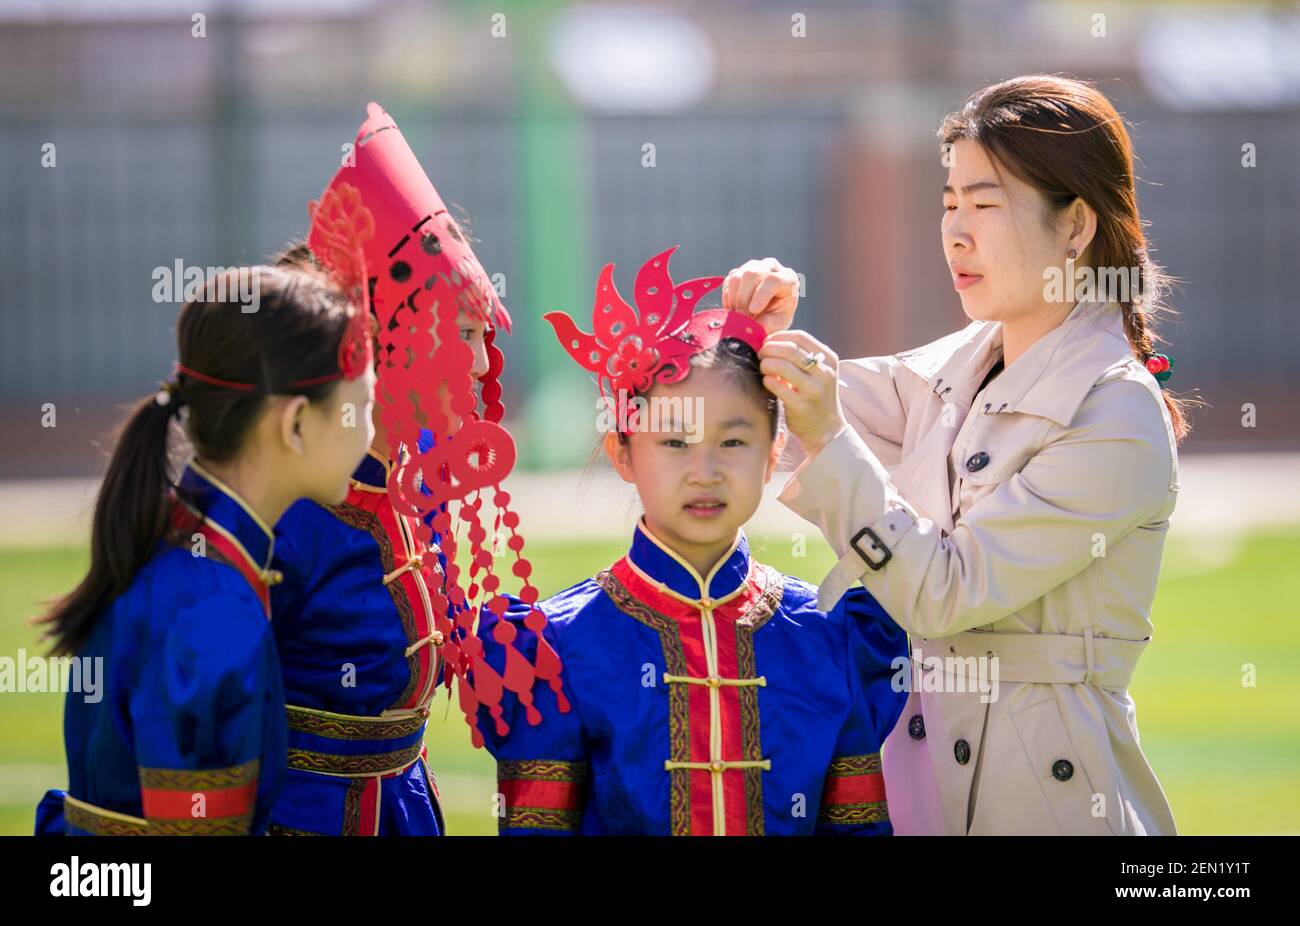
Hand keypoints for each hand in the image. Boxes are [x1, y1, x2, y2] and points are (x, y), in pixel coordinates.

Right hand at [721, 258, 799, 333]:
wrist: (768, 312)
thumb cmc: (777, 317)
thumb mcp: (778, 324)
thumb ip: (766, 324)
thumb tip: (749, 327)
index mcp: (788, 278)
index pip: (772, 280)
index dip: (761, 295)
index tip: (753, 311)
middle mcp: (770, 267)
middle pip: (751, 275)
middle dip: (743, 299)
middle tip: (742, 318)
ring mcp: (753, 266)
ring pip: (736, 278)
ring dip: (734, 300)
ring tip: (739, 316)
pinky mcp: (738, 271)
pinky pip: (728, 282)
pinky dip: (728, 299)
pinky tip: (735, 310)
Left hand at [759, 330, 845, 456]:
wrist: (827, 429)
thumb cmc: (815, 395)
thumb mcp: (818, 372)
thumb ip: (801, 356)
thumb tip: (770, 340)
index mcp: (829, 359)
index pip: (800, 337)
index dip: (779, 336)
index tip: (767, 342)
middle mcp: (824, 372)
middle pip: (790, 349)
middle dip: (769, 348)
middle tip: (761, 354)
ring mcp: (813, 389)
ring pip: (782, 365)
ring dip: (766, 363)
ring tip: (763, 367)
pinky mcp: (801, 406)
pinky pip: (777, 386)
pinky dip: (767, 380)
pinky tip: (767, 382)